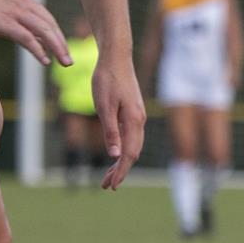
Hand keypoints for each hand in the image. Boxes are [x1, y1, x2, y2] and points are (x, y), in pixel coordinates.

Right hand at [0, 0, 70, 66]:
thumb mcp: (1, 13)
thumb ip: (16, 24)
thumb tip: (32, 40)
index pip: (47, 19)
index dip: (57, 35)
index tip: (63, 49)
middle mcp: (24, 3)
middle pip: (50, 25)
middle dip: (62, 44)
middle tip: (69, 61)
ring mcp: (15, 11)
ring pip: (44, 31)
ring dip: (57, 48)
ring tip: (64, 62)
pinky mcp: (4, 21)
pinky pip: (27, 37)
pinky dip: (38, 50)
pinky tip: (45, 60)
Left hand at [91, 58, 144, 189]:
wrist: (116, 57)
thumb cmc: (107, 79)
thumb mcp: (104, 107)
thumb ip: (111, 132)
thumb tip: (115, 155)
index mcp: (134, 120)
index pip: (129, 154)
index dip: (121, 171)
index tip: (111, 186)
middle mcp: (139, 120)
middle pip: (133, 152)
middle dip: (121, 171)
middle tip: (106, 186)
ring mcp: (137, 115)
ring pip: (133, 145)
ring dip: (121, 161)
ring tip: (108, 175)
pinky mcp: (133, 111)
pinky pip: (131, 136)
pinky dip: (123, 149)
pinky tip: (115, 153)